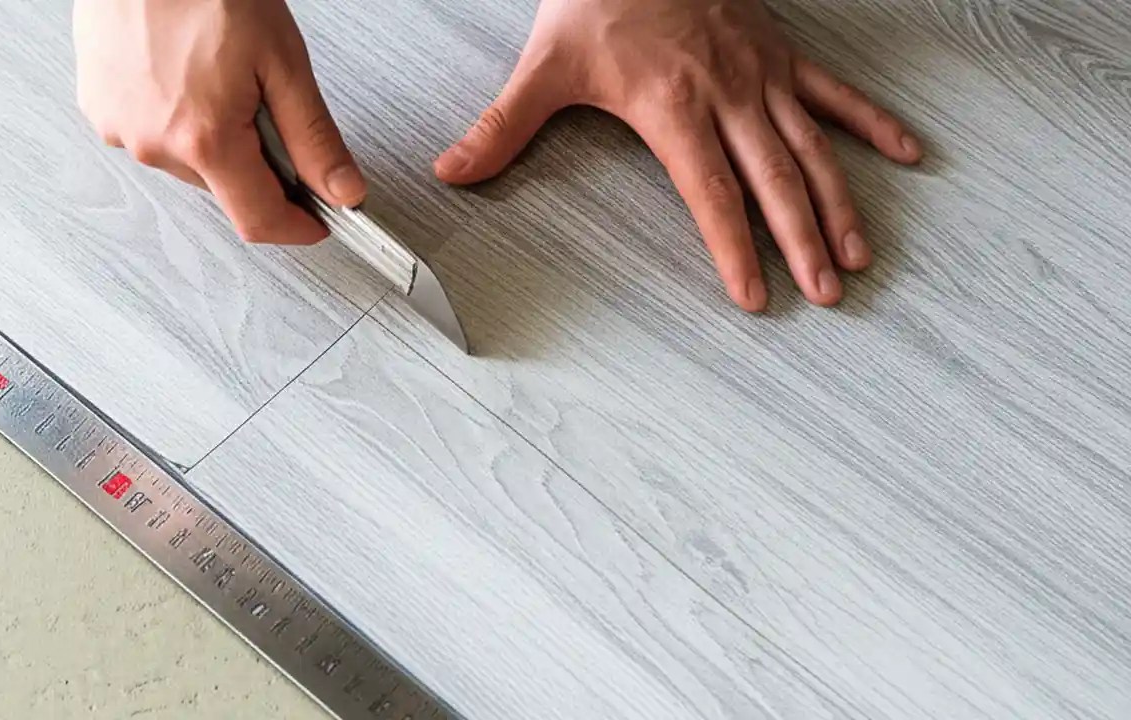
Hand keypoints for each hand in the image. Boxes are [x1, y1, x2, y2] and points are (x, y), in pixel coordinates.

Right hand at [73, 0, 365, 244]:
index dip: (296, 226)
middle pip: (225, 187)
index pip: (257, 220)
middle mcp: (153, 144)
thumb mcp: (283, 63)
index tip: (317, 221)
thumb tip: (343, 191)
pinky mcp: (99, 108)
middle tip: (264, 103)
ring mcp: (120, 127)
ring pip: (189, 161)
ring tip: (217, 76)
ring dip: (213, 138)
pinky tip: (185, 75)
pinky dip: (177, 117)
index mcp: (203, 139)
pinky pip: (152, 134)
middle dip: (256, 162)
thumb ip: (314, 138)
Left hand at [434, 0, 922, 310]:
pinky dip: (873, 124)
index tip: (757, 296)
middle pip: (774, 180)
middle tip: (828, 293)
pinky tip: (907, 156)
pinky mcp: (781, 52)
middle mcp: (729, 96)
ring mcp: (763, 74)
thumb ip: (503, 126)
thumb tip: (453, 171)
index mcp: (674, 108)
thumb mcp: (545, 64)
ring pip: (812, 147)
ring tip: (860, 254)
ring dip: (839, 203)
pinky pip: (837, 93)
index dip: (736, 248)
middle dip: (802, 242)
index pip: (712, 194)